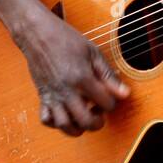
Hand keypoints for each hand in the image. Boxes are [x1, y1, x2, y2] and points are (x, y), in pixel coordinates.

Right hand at [11, 8, 130, 135]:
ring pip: (64, 125)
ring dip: (77, 128)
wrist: (37, 34)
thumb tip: (124, 93)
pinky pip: (46, 119)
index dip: (112, 103)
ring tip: (83, 117)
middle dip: (97, 123)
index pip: (105, 103)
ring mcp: (52, 95)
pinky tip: (66, 114)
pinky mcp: (42, 96)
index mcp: (82, 78)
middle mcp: (66, 90)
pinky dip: (56, 123)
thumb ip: (108, 75)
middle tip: (99, 114)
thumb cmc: (66, 39)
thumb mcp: (93, 52)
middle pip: (85, 121)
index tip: (111, 96)